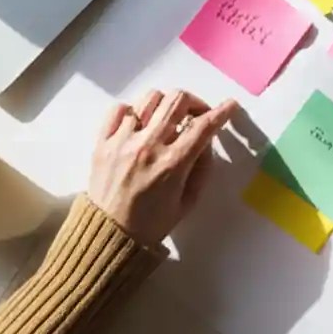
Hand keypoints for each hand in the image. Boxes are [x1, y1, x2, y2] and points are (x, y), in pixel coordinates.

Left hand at [89, 89, 236, 245]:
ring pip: (150, 99)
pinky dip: (133, 112)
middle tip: (196, 115)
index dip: (221, 112)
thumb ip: (202, 168)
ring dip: (165, 105)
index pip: (203, 126)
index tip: (230, 105)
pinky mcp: (102, 142)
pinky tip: (138, 125)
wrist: (109, 235)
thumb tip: (205, 140)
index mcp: (173, 164)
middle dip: (194, 102)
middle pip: (177, 101)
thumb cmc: (154, 221)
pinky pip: (119, 110)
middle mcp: (148, 146)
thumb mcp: (189, 201)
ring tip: (167, 119)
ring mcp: (122, 141)